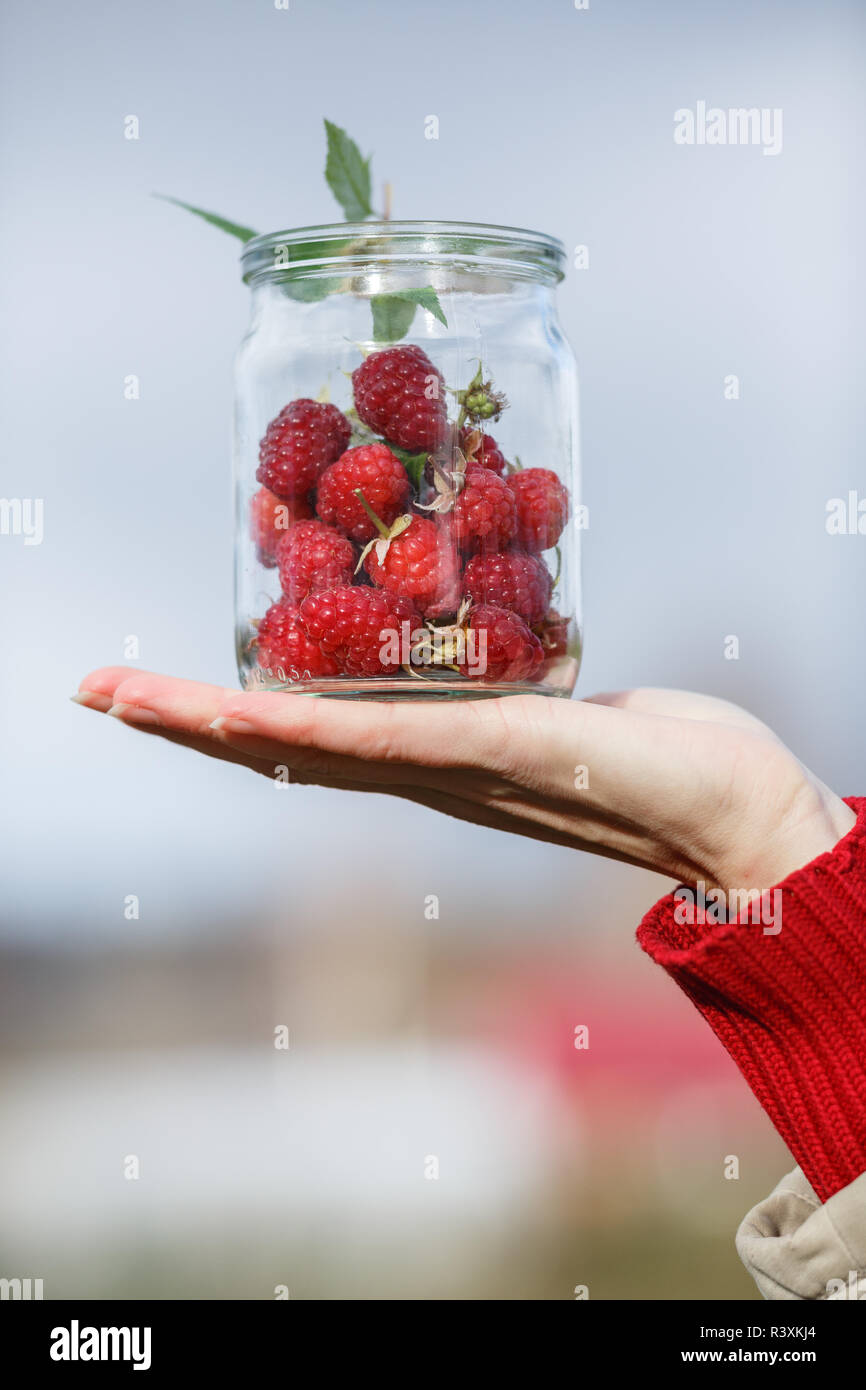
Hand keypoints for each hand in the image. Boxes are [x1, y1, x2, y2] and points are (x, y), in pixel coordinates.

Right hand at [75, 669, 854, 894]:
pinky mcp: (496, 753)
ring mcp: (455, 766)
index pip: (313, 735)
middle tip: (93, 687)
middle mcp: (430, 769)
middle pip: (284, 748)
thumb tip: (502, 647)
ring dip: (214, 725)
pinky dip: (306, 730)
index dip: (229, 715)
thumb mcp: (573, 704)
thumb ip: (520, 686)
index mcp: (440, 754)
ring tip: (128, 698)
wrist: (742, 817)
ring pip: (313, 746)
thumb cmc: (670, 756)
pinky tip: (242, 714)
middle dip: (184, 721)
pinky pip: (385, 741)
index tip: (154, 688)